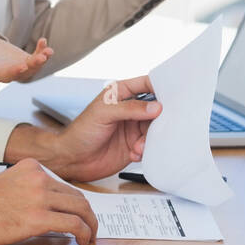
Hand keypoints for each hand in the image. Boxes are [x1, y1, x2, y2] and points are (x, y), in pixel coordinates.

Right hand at [0, 34, 51, 82]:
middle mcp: (6, 72)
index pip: (5, 76)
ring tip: (48, 50)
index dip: (14, 72)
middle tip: (41, 58)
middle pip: (23, 74)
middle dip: (33, 67)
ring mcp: (16, 66)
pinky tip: (43, 41)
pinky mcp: (22, 58)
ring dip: (41, 59)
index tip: (22, 67)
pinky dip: (40, 50)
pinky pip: (35, 57)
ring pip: (32, 67)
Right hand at [0, 159, 98, 244]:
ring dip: (90, 225)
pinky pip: (73, 224)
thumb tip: (49, 207)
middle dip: (89, 215)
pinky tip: (82, 241)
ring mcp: (40, 197)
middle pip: (78, 196)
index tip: (81, 216)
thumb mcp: (7, 184)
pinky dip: (84, 233)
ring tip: (89, 237)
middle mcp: (39, 178)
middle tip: (91, 228)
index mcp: (32, 168)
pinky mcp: (37, 218)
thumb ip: (29, 189)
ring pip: (81, 209)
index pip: (65, 186)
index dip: (77, 203)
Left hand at [47, 75, 161, 182]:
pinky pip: (150, 146)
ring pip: (154, 129)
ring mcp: (133, 128)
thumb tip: (155, 107)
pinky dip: (145, 150)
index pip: (146, 84)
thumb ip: (130, 108)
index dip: (160, 87)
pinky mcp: (135, 145)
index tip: (172, 95)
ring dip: (150, 138)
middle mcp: (130, 110)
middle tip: (159, 125)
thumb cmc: (81, 132)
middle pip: (156, 108)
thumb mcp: (104, 113)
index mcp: (122, 94)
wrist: (73, 160)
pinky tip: (133, 153)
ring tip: (138, 145)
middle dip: (159, 118)